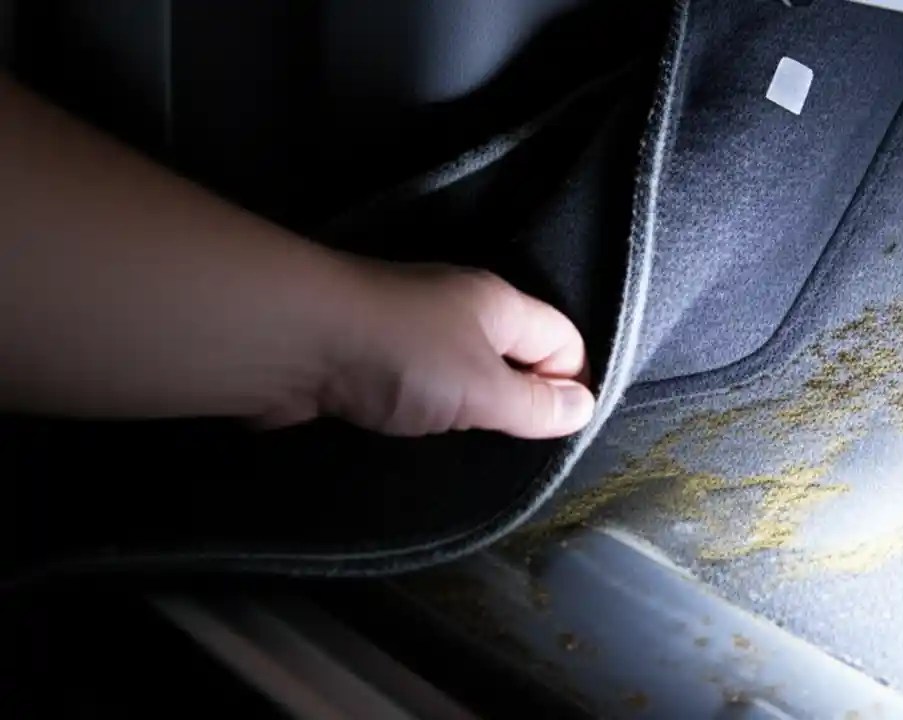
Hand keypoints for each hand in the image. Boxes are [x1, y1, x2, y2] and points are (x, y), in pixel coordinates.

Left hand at [261, 263, 595, 438]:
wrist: (290, 342)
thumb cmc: (402, 358)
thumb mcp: (483, 388)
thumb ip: (534, 403)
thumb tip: (585, 407)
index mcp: (496, 303)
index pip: (562, 338)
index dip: (573, 383)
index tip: (562, 434)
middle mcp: (455, 309)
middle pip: (512, 355)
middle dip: (520, 402)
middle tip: (520, 453)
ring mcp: (407, 332)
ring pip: (460, 375)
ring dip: (468, 412)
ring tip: (472, 455)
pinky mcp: (366, 359)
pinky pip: (416, 389)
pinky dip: (424, 413)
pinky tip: (422, 443)